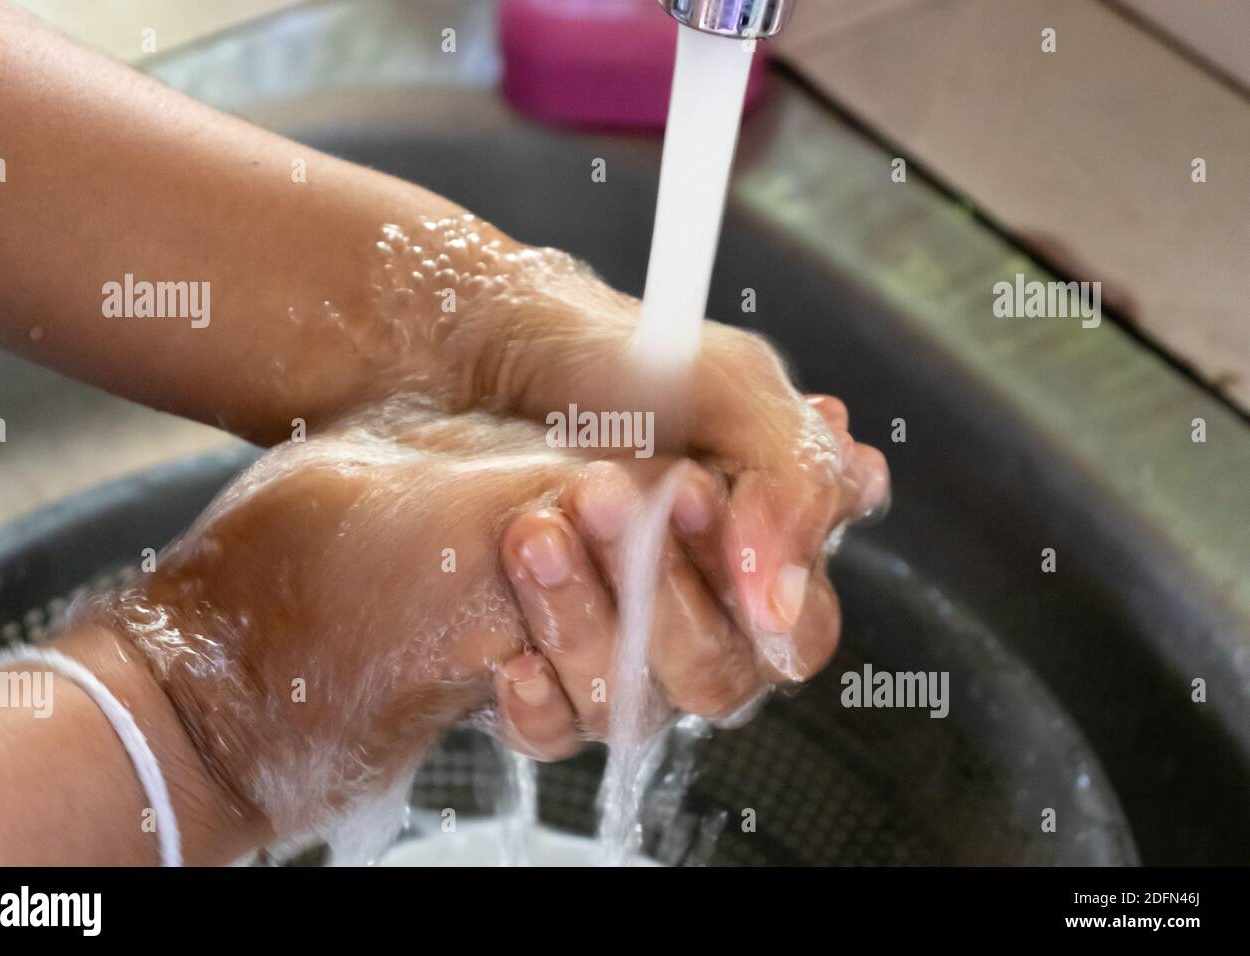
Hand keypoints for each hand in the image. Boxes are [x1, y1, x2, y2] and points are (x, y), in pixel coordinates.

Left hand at [457, 249, 889, 666]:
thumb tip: (784, 598)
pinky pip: (551, 734)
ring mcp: (617, 648)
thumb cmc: (604, 357)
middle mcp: (695, 612)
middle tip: (597, 492)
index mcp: (762, 554)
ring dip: (583, 619)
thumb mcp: (728, 382)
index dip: (763, 587)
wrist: (471, 351)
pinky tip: (510, 650)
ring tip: (533, 530)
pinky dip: (535, 701)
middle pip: (718, 676)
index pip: (799, 629)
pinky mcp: (539, 674)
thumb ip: (794, 479)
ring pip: (635, 706)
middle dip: (658, 586)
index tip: (694, 496)